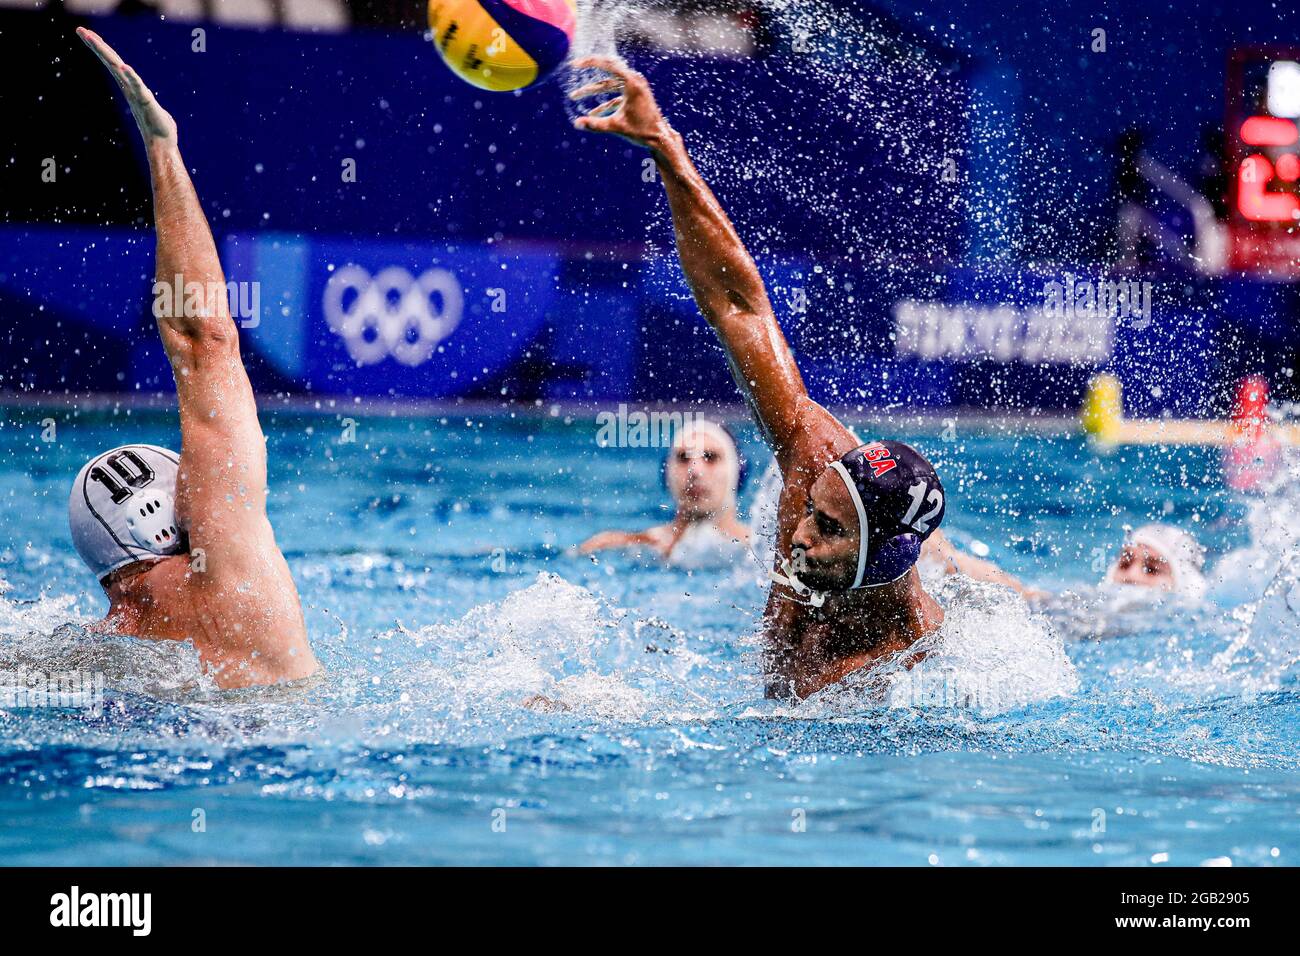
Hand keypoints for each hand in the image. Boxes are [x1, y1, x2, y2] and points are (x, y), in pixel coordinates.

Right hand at [78, 27, 177, 144]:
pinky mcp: (146, 101)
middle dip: (96, 45)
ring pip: (119, 69)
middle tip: (80, 29)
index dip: (100, 47)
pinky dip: (132, 77)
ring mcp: (135, 93)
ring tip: (93, 39)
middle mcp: (128, 87)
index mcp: (129, 84)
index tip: (86, 33)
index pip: (112, 62)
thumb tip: (142, 97)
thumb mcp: (148, 102)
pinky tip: (125, 67)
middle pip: (110, 61)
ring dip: (106, 53)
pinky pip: (138, 87)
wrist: (163, 143)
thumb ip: (143, 95)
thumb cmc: (158, 125)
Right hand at [569, 56, 672, 151]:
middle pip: (608, 68)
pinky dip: (605, 102)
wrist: (659, 138)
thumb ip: (595, 125)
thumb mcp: (615, 127)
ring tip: (575, 96)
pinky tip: (592, 113)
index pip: (608, 64)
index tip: (576, 64)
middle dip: (590, 69)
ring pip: (610, 84)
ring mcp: (636, 87)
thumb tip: (576, 124)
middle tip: (575, 65)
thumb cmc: (641, 132)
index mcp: (632, 83)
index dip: (590, 62)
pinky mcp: (635, 96)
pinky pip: (616, 95)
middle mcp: (635, 81)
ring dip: (594, 91)